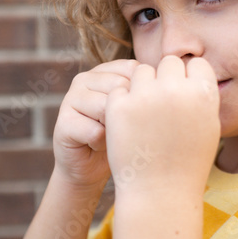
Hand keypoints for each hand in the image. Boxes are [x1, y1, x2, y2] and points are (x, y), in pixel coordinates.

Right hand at [52, 59, 139, 192]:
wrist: (90, 168)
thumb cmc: (123, 137)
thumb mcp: (138, 111)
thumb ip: (148, 91)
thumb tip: (174, 82)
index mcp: (105, 71)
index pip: (134, 70)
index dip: (144, 96)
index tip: (142, 115)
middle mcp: (85, 79)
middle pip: (121, 88)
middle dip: (129, 115)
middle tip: (126, 130)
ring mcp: (70, 99)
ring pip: (107, 108)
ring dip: (116, 130)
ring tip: (112, 137)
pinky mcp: (63, 123)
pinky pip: (95, 131)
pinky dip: (103, 144)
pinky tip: (98, 146)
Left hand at [104, 56, 220, 197]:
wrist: (159, 193)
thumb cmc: (188, 161)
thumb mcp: (208, 126)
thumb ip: (200, 94)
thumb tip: (190, 67)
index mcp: (203, 93)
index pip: (195, 63)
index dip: (188, 78)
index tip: (183, 98)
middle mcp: (176, 89)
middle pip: (168, 63)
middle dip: (165, 79)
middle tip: (161, 106)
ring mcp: (145, 96)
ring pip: (141, 72)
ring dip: (142, 87)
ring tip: (145, 116)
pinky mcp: (119, 106)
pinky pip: (120, 89)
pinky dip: (122, 103)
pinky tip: (129, 124)